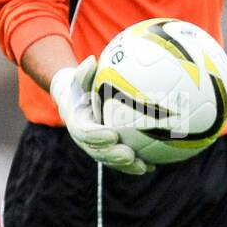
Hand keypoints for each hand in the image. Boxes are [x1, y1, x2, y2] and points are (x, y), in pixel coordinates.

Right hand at [49, 55, 154, 175]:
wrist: (74, 102)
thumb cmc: (80, 86)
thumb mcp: (78, 78)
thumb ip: (83, 72)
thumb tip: (92, 60)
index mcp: (77, 122)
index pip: (85, 132)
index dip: (98, 136)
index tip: (113, 134)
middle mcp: (84, 140)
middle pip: (98, 152)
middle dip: (113, 156)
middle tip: (129, 155)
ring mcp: (95, 148)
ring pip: (110, 161)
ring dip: (126, 166)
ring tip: (143, 166)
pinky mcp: (107, 152)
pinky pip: (120, 161)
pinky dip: (135, 165)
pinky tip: (152, 166)